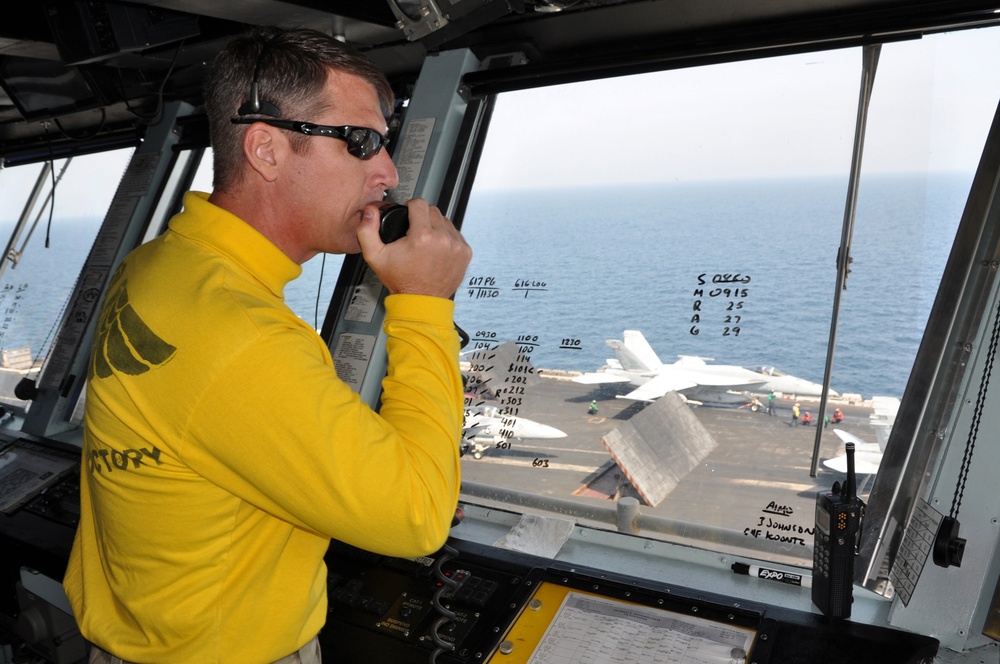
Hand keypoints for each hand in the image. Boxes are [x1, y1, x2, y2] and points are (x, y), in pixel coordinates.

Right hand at [357, 199, 471, 297]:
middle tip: (415, 232)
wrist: (421, 301)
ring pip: (445, 221)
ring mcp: (456, 246)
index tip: (408, 216)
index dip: (410, 207)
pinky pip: (456, 234)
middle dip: (422, 218)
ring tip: (426, 241)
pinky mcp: (465, 253)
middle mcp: (442, 239)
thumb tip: (370, 212)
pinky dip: (447, 238)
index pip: (419, 203)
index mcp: (422, 236)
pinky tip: (437, 249)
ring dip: (436, 227)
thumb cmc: (402, 281)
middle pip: (433, 210)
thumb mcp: (375, 256)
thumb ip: (367, 230)